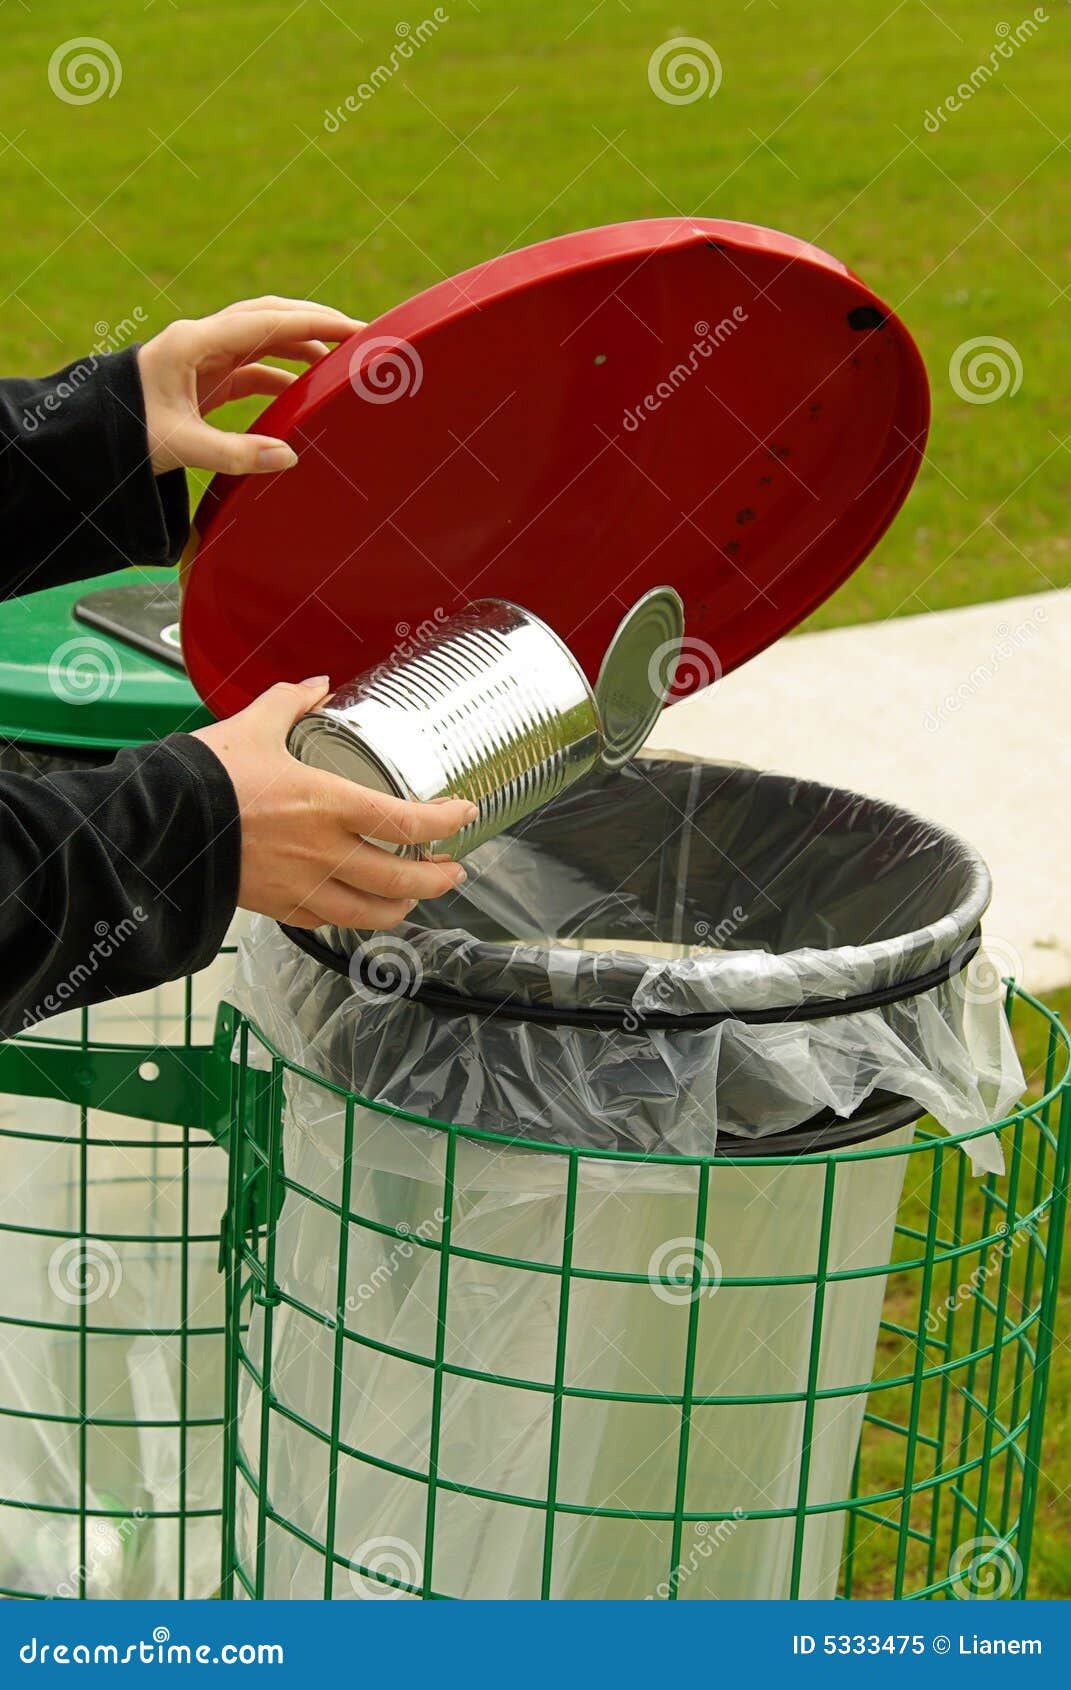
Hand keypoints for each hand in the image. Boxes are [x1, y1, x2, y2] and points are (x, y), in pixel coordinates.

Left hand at [137, 296, 363, 475]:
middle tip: (358, 336)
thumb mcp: (181, 446)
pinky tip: (305, 392)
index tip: (354, 328)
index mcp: (194, 342)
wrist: (93, 438)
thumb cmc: (129, 434)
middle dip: (315, 323)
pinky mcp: (206, 377)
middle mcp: (202, 339)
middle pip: (270, 317)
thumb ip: (235, 454)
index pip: (267, 323)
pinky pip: (254, 368)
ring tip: (339, 365)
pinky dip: (282, 375)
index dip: (314, 323)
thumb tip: (289, 457)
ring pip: (264, 340)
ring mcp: (205, 356)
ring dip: (301, 347)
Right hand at [192, 678, 476, 929]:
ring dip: (403, 908)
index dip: (447, 821)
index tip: (464, 813)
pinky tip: (362, 911)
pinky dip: (356, 920)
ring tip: (416, 897)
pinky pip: (331, 923)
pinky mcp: (279, 907)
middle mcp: (325, 852)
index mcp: (329, 804)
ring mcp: (304, 886)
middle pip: (401, 879)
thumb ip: (291, 702)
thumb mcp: (255, 726)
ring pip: (371, 913)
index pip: (408, 821)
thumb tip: (317, 685)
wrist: (162, 825)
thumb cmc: (207, 779)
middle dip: (437, 877)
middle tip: (453, 869)